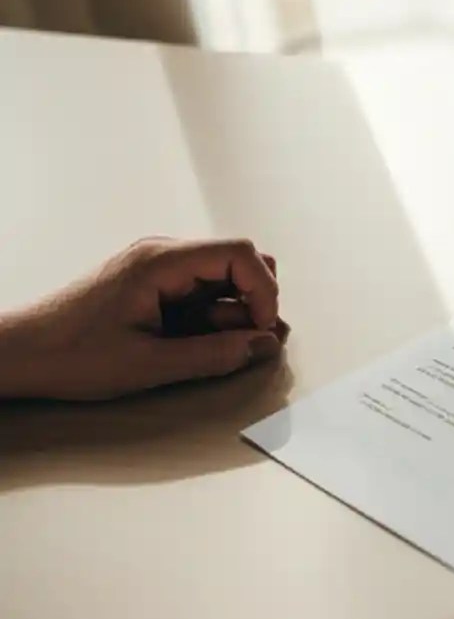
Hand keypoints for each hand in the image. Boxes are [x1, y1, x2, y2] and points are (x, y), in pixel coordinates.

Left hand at [0, 237, 287, 400]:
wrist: (20, 354)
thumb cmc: (71, 355)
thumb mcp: (149, 365)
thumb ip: (213, 355)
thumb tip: (264, 345)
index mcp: (161, 261)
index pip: (241, 254)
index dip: (265, 292)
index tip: (263, 331)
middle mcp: (164, 255)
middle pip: (240, 261)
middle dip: (257, 302)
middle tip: (250, 342)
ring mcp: (160, 269)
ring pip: (224, 281)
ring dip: (235, 315)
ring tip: (217, 351)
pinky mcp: (155, 287)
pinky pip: (202, 295)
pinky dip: (215, 320)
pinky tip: (199, 347)